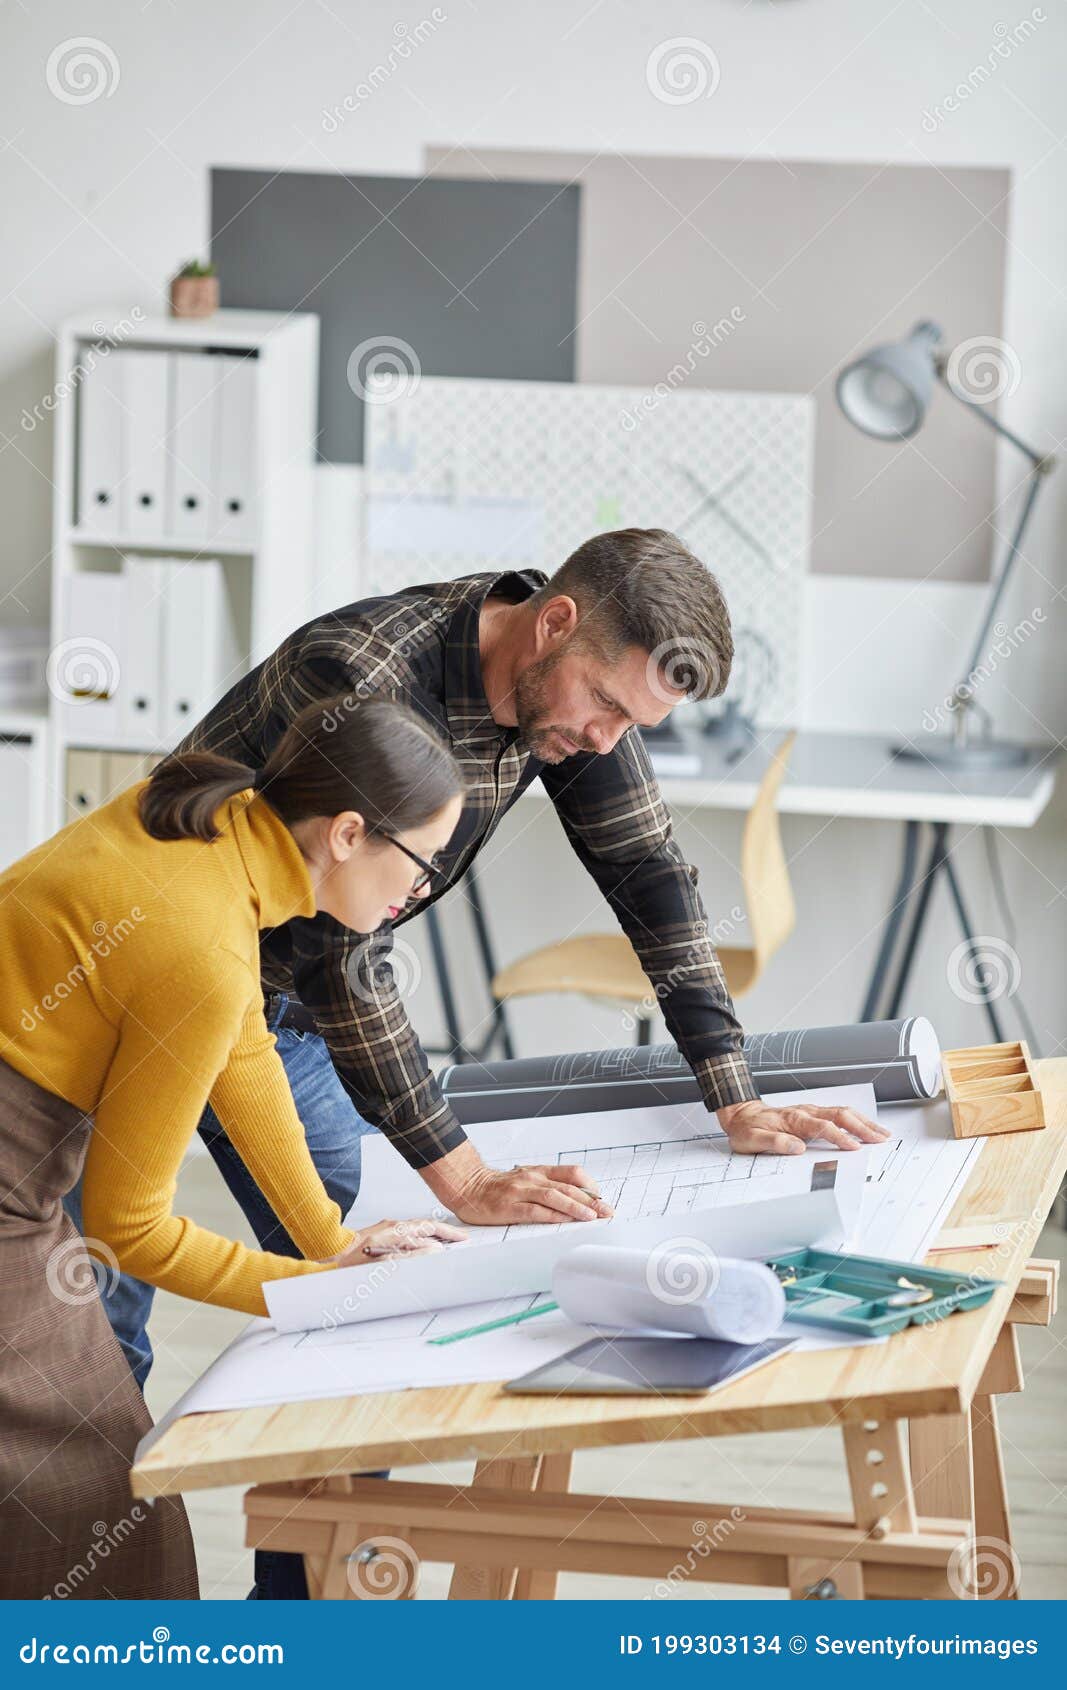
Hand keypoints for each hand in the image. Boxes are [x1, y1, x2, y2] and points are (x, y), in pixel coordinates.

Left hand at [328, 1216, 466, 1266]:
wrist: (330, 1253)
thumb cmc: (354, 1260)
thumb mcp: (387, 1262)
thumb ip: (415, 1255)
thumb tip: (435, 1250)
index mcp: (398, 1229)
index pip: (430, 1227)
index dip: (449, 1233)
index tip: (462, 1238)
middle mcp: (394, 1226)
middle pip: (425, 1227)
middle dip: (443, 1233)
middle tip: (459, 1241)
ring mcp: (387, 1229)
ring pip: (416, 1231)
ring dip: (431, 1237)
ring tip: (444, 1245)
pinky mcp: (381, 1235)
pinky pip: (406, 1235)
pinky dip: (418, 1240)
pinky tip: (420, 1248)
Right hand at [421, 1141, 613, 1224]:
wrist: (468, 1186)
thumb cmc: (498, 1187)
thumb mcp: (526, 1180)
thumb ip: (547, 1186)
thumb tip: (576, 1199)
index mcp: (539, 1172)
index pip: (572, 1174)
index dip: (590, 1186)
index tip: (602, 1200)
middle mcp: (532, 1179)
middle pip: (568, 1187)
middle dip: (591, 1200)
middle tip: (607, 1212)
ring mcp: (521, 1192)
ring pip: (555, 1197)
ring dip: (577, 1207)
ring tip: (592, 1217)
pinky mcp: (510, 1207)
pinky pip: (536, 1211)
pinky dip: (554, 1216)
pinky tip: (566, 1221)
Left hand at [716, 1099, 891, 1155]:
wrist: (741, 1114)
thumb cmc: (746, 1128)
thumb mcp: (752, 1140)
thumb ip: (774, 1142)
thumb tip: (797, 1148)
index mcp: (793, 1119)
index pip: (823, 1128)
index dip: (839, 1137)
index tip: (854, 1148)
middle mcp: (805, 1112)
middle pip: (839, 1116)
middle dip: (862, 1127)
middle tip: (880, 1139)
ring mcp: (810, 1111)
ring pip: (842, 1112)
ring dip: (863, 1122)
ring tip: (881, 1133)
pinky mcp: (812, 1113)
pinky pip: (838, 1113)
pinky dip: (855, 1119)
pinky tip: (865, 1126)